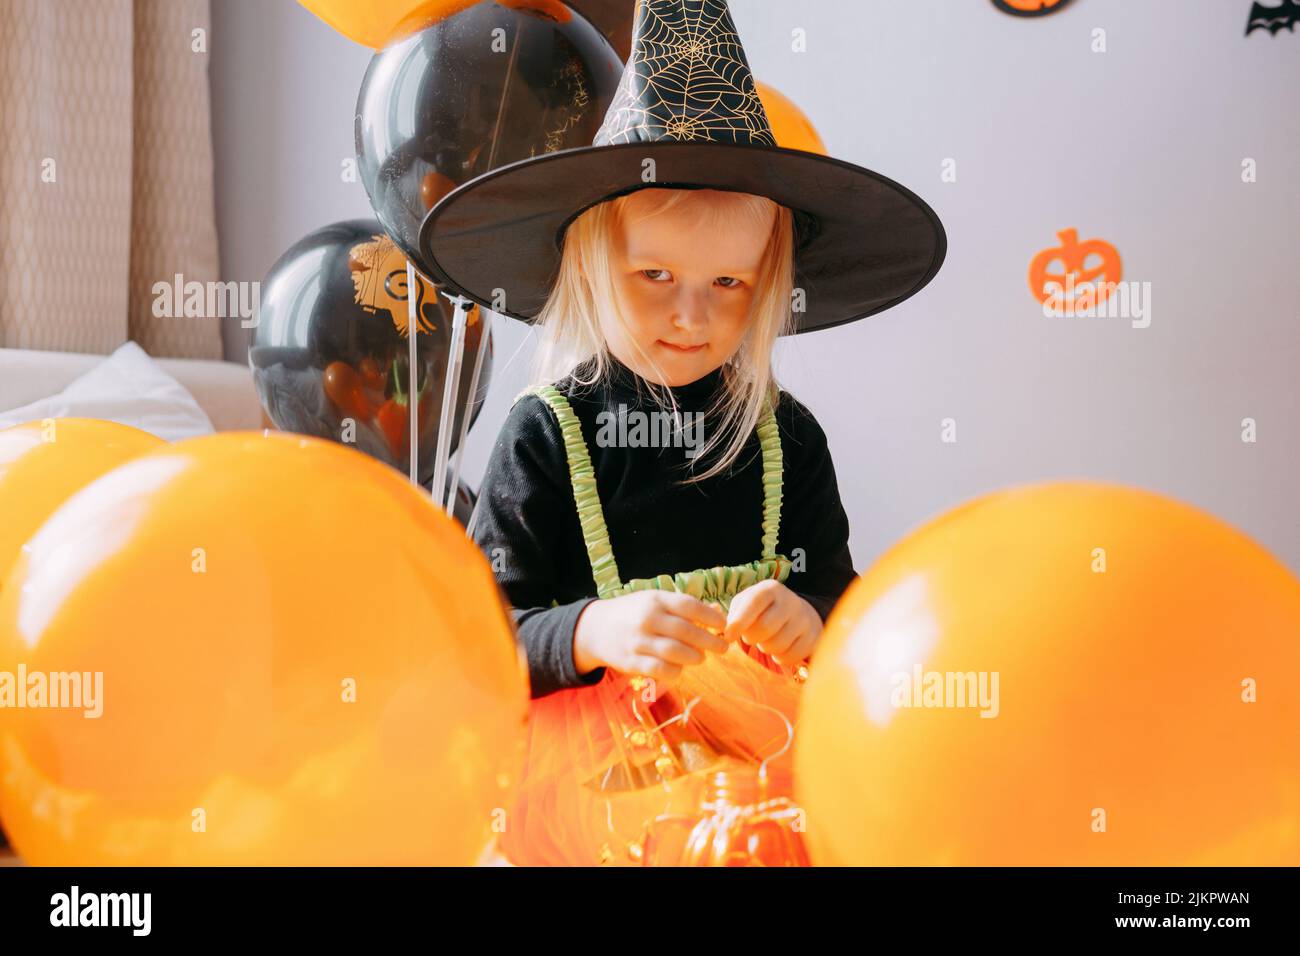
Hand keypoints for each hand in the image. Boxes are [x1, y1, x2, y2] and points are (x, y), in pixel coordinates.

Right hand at [573, 591, 728, 683]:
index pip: (689, 606)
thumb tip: (717, 614)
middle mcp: (647, 619)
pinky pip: (661, 670)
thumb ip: (684, 608)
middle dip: (710, 641)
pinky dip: (676, 671)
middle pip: (686, 631)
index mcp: (655, 599)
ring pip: (676, 652)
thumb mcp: (655, 601)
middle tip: (723, 648)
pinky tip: (681, 668)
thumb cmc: (634, 613)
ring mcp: (638, 641)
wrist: (596, 628)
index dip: (711, 617)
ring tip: (701, 658)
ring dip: (695, 657)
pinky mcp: (632, 662)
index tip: (723, 625)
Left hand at [724, 580, 821, 666]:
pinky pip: (790, 657)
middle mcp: (790, 601)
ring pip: (777, 645)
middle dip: (752, 638)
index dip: (739, 622)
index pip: (753, 604)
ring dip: (766, 648)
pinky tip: (781, 648)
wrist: (799, 613)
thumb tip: (725, 632)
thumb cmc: (763, 610)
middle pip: (765, 628)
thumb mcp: (746, 604)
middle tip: (752, 637)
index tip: (729, 637)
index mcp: (769, 589)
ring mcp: (804, 619)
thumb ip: (733, 615)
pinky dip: (780, 658)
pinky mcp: (813, 637)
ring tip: (767, 640)